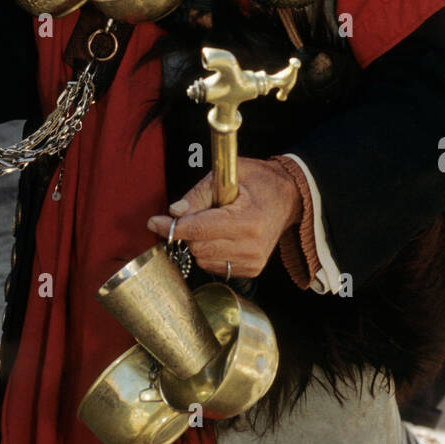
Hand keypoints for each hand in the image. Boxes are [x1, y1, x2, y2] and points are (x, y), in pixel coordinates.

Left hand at [147, 157, 302, 279]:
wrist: (290, 198)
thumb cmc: (260, 181)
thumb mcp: (231, 173)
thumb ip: (200, 193)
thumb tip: (175, 211)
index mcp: (247, 220)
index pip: (199, 230)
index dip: (172, 227)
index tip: (154, 222)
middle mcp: (251, 246)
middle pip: (198, 247)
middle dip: (188, 231)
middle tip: (196, 212)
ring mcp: (253, 261)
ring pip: (203, 259)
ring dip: (198, 242)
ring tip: (215, 221)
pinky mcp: (252, 269)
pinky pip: (215, 266)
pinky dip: (210, 251)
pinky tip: (222, 235)